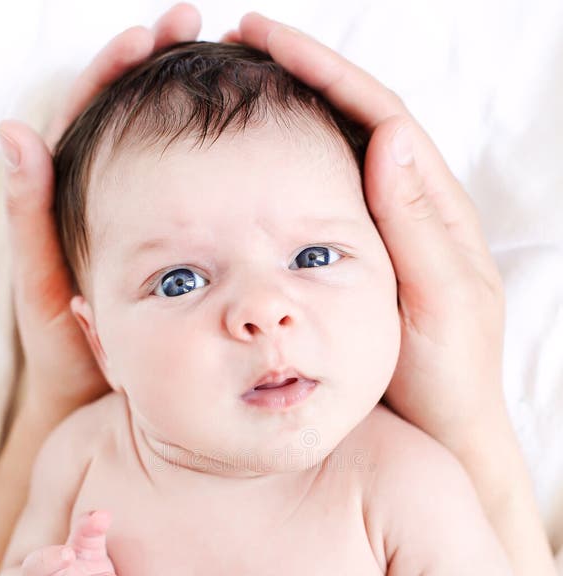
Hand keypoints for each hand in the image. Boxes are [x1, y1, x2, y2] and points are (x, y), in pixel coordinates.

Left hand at [0, 3, 200, 423]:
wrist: (115, 410)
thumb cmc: (72, 359)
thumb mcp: (46, 289)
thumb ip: (30, 218)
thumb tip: (14, 133)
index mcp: (77, 202)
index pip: (93, 116)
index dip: (118, 70)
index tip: (152, 33)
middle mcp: (122, 204)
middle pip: (139, 118)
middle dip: (164, 68)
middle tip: (200, 27)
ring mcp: (161, 226)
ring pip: (178, 152)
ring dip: (199, 105)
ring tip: (238, 64)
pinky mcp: (194, 253)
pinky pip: (209, 197)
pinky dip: (227, 164)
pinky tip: (256, 141)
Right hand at [231, 14, 507, 455]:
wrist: (441, 434)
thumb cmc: (448, 378)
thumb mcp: (440, 304)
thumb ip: (416, 227)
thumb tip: (389, 135)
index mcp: (432, 208)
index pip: (378, 113)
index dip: (324, 71)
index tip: (264, 36)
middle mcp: (404, 210)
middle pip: (350, 121)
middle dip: (298, 78)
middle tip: (236, 45)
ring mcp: (374, 237)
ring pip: (327, 161)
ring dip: (285, 121)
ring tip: (230, 93)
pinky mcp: (347, 268)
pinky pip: (309, 208)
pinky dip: (278, 181)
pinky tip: (242, 174)